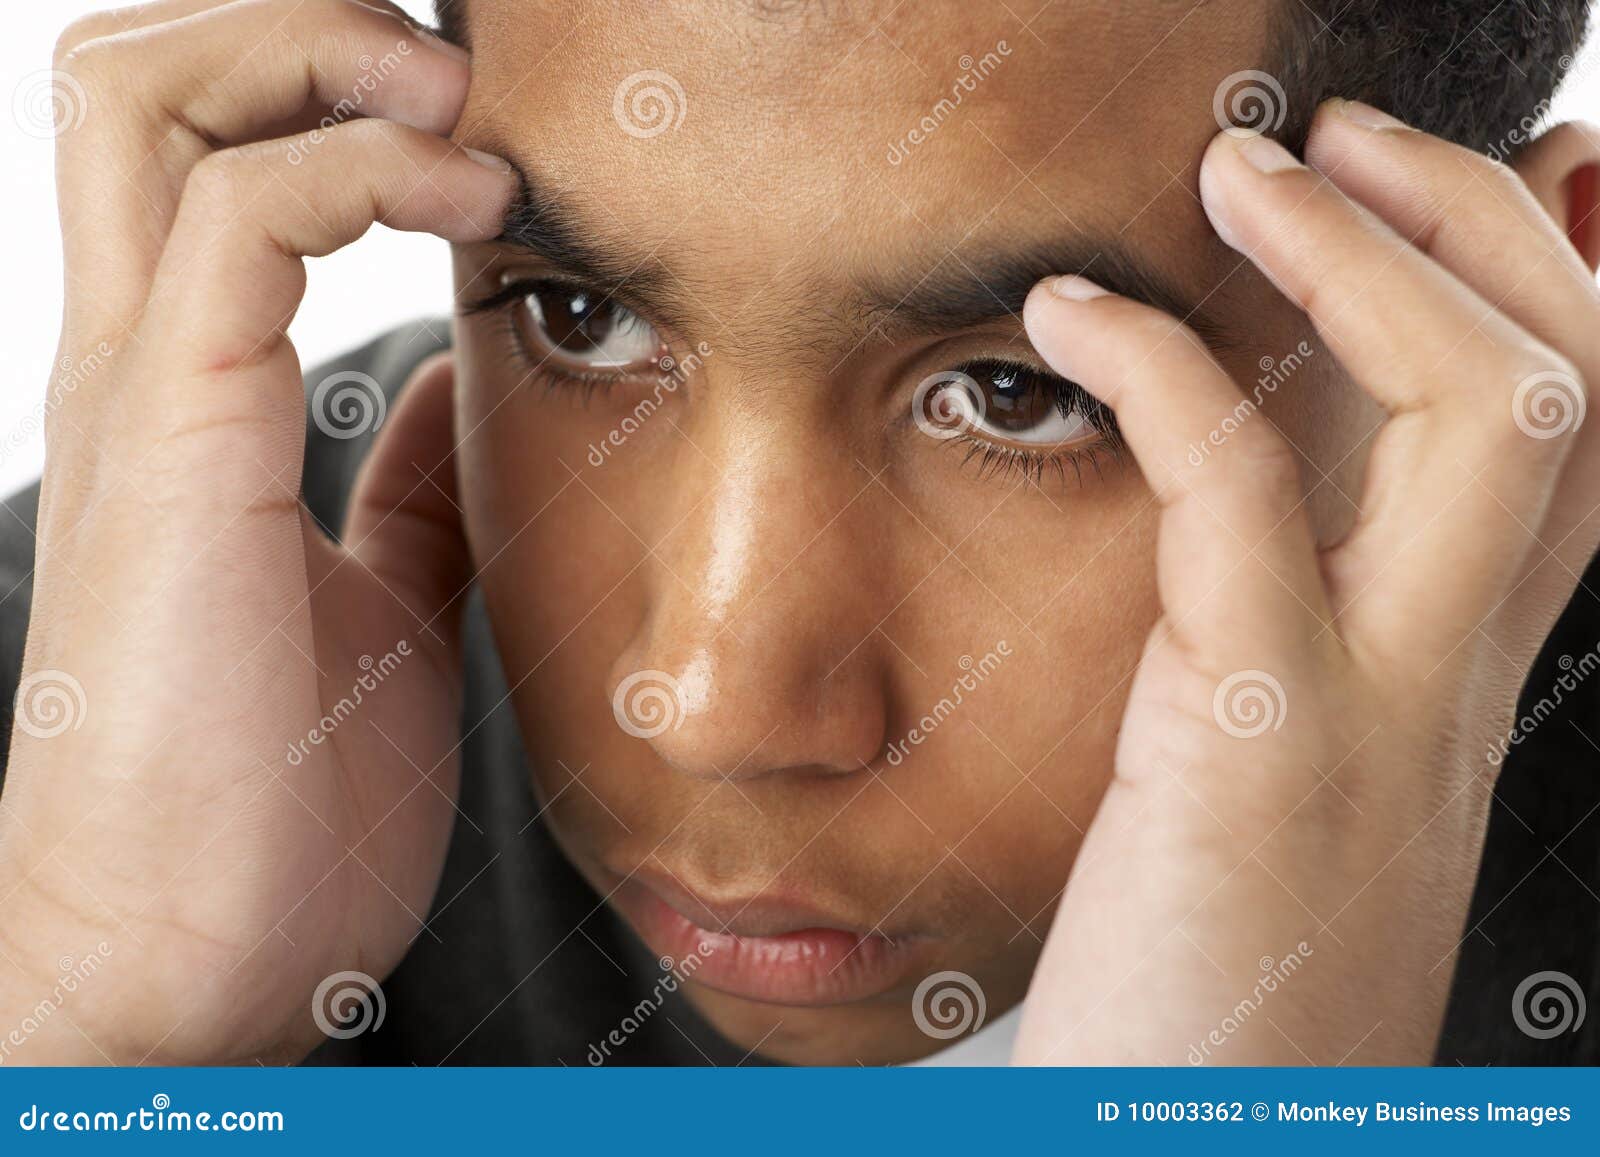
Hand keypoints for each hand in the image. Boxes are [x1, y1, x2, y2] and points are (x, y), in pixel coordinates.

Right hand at [0, 0, 512, 1062]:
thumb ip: (407, 484)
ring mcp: (142, 395)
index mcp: (191, 395)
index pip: (202, 148)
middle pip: (143, 77)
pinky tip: (471, 203)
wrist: (198, 966)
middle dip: (298, 25)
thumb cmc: (276, 802)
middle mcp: (140, 363)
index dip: (321, 83)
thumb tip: (462, 382)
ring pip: (155, 102)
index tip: (477, 119)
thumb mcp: (383, 604)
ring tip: (460, 111)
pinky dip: (359, 170)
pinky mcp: (177, 447)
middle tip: (452, 73)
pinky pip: (242, 222)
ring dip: (320, 54)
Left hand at [1014, 101, 1599, 1063]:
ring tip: (1245, 175)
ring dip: (1371, 255)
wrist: (1191, 1147)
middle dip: (1482, 226)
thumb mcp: (1274, 798)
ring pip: (1491, 416)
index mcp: (1451, 694)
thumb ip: (1279, 659)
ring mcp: (1383, 716)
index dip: (1548, 291)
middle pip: (1580, 394)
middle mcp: (1454, 691)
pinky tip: (1076, 318)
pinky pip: (1247, 502)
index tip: (1443, 190)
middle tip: (1340, 143)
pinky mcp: (1261, 748)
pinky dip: (1166, 373)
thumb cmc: (1200, 988)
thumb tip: (1232, 535)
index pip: (1577, 454)